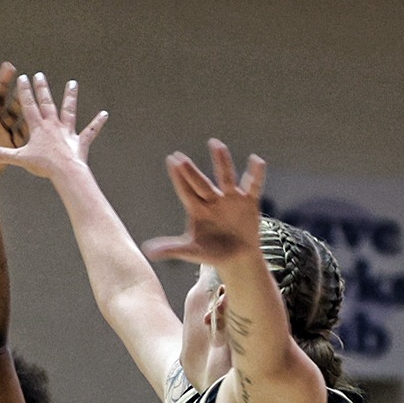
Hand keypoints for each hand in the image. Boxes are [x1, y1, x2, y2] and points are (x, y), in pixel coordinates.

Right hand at [0, 72, 107, 180]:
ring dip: (70, 97)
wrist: (65, 172)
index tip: (23, 77)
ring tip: (72, 83)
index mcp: (38, 127)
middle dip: (42, 89)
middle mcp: (53, 125)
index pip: (29, 105)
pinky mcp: (79, 142)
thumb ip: (1, 155)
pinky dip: (97, 123)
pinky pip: (90, 131)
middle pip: (47, 103)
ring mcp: (67, 132)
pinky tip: (104, 114)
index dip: (25, 91)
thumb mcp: (19, 159)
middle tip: (40, 75)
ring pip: (69, 111)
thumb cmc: (43, 166)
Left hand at [141, 139, 267, 266]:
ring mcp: (231, 198)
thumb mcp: (191, 251)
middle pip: (201, 184)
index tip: (171, 160)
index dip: (179, 178)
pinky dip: (256, 174)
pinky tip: (256, 160)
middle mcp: (213, 200)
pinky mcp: (249, 202)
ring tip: (216, 144)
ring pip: (226, 177)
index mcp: (198, 209)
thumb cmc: (212, 252)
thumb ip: (171, 249)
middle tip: (180, 158)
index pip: (186, 191)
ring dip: (221, 162)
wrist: (238, 258)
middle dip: (191, 172)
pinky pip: (253, 186)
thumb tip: (147, 252)